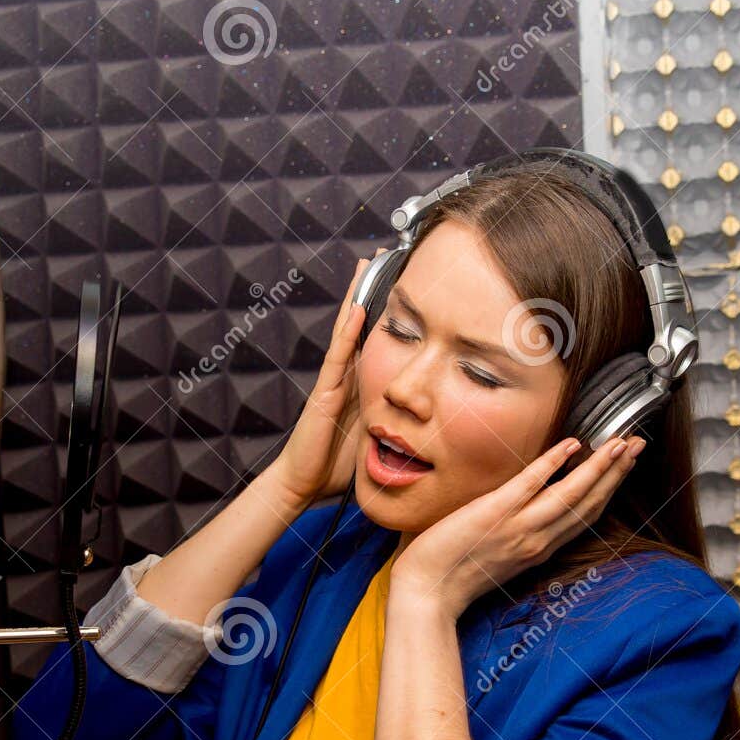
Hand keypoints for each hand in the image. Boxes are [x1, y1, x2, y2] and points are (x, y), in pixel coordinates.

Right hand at [268, 250, 385, 508]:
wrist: (305, 486)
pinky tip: (356, 306)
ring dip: (358, 296)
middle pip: (362, 323)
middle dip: (372, 290)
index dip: (389, 309)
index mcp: (362, 384)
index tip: (405, 279)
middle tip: (385, 254)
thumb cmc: (339, 466)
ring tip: (368, 264)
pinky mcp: (325, 393)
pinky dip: (347, 330)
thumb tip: (434, 423)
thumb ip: (398, 424)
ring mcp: (334, 381)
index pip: (379, 338)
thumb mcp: (379, 439)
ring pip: (348, 329)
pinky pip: (338, 356)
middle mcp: (348, 376)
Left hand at [391, 432, 648, 615]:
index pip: (585, 515)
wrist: (427, 593)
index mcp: (540, 549)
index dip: (610, 488)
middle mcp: (538, 540)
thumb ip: (520, 534)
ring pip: (571, 495)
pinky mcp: (495, 514)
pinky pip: (530, 485)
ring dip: (600, 467)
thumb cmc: (454, 575)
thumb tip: (530, 507)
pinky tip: (571, 444)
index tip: (626, 464)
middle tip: (638, 444)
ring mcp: (519, 527)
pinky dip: (552, 464)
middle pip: (589, 503)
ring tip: (621, 442)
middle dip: (617, 472)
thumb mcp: (500, 556)